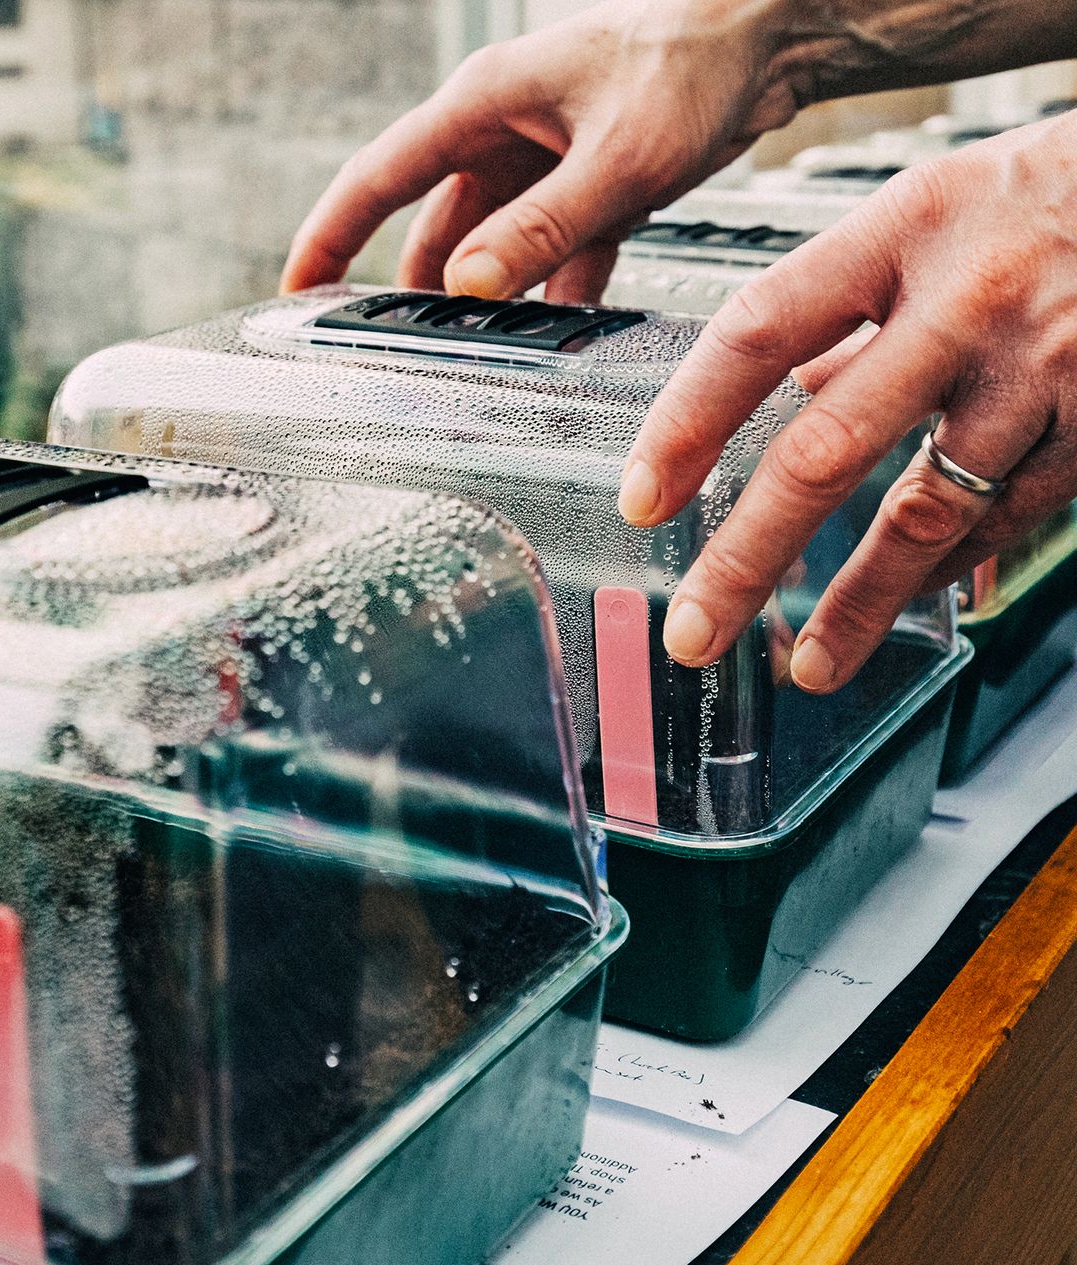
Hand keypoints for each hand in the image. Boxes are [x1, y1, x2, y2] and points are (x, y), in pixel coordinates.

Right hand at [281, 0, 805, 300]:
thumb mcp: (615, 160)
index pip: (377, 177)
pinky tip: (565, 337)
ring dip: (491, 301)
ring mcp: (545, 157)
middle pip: (432, 225)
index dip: (330, 236)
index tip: (297, 289)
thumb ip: (540, 229)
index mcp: (482, 106)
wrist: (772, 35)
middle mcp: (502, 130)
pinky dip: (557, 292)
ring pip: (494, 246)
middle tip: (397, 352)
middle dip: (415, 291)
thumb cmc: (693, 62)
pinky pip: (555, 250)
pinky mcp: (589, 180)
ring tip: (482, 358)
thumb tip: (467, 285)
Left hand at [621, 111, 1076, 693]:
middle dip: (749, 556)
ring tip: (809, 661)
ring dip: (859, 602)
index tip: (640, 497)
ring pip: (927, 511)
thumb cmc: (1050, 191)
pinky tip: (905, 598)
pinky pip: (1007, 518)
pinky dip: (947, 567)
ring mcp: (1046, 367)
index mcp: (902, 229)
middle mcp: (970, 300)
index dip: (685, 422)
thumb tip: (785, 393)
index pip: (759, 334)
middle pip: (827, 448)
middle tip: (695, 628)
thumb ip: (851, 302)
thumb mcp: (932, 211)